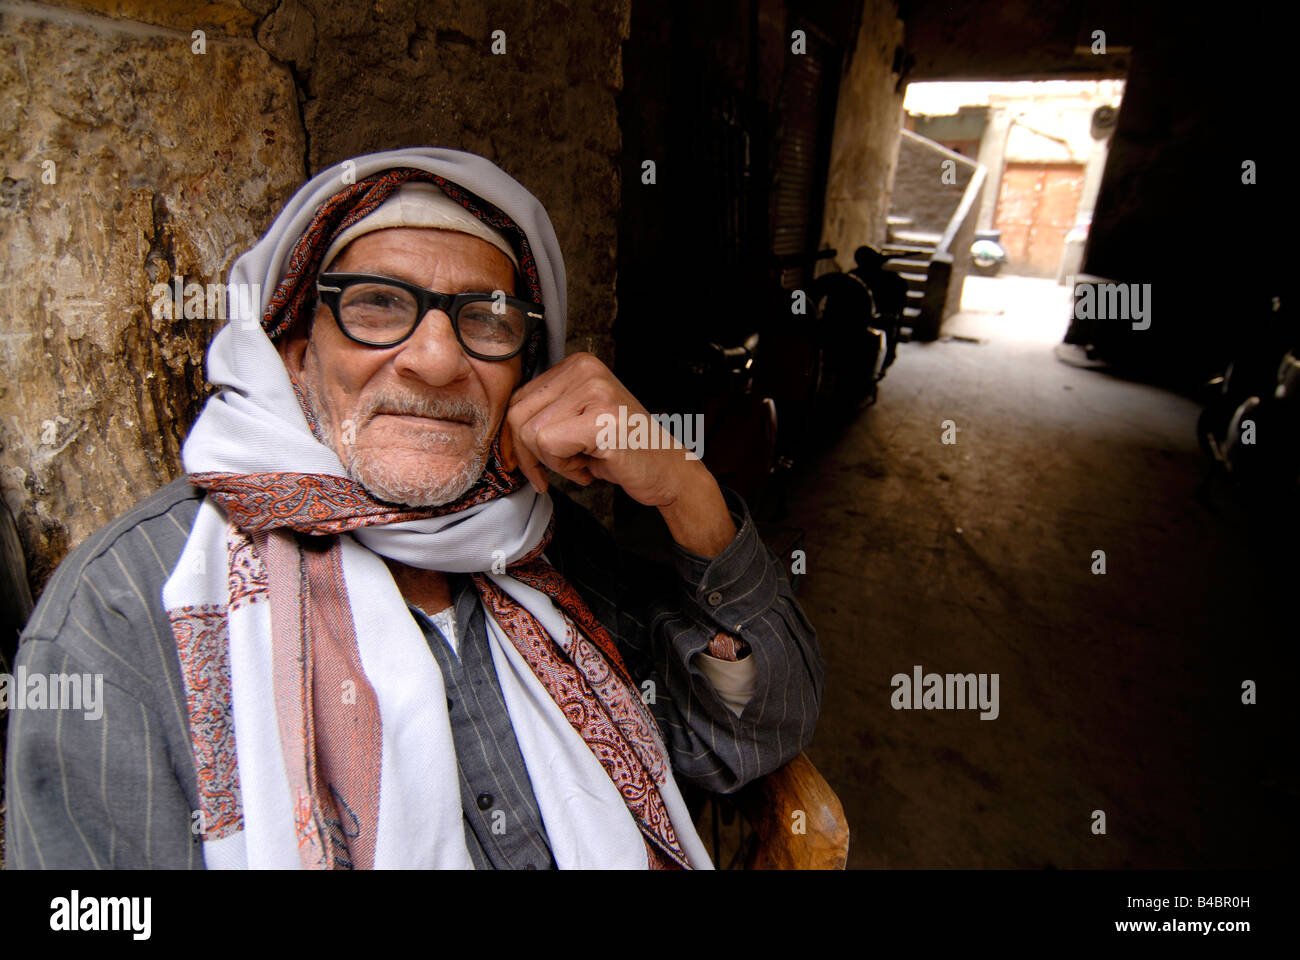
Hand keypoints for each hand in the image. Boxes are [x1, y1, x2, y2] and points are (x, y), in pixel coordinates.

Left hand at [499, 352, 735, 555]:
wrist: (667, 471)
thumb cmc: (619, 451)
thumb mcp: (575, 422)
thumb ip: (543, 416)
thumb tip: (498, 435)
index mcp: (576, 365)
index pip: (517, 400)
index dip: (518, 441)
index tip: (534, 465)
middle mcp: (584, 369)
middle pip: (518, 416)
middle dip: (532, 455)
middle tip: (564, 468)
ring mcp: (595, 389)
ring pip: (532, 433)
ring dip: (553, 462)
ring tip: (584, 463)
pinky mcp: (602, 416)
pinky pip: (549, 444)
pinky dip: (565, 467)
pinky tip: (592, 467)